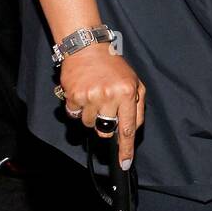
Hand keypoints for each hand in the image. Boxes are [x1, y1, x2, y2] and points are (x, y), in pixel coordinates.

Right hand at [58, 45, 144, 167]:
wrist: (87, 47)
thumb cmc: (112, 66)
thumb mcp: (135, 83)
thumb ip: (137, 107)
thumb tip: (133, 130)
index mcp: (127, 93)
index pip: (128, 128)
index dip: (126, 149)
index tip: (125, 163)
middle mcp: (109, 96)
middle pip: (106, 130)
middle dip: (106, 125)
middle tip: (105, 107)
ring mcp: (90, 96)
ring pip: (89, 124)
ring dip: (91, 114)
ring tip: (94, 95)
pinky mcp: (74, 95)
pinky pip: (75, 114)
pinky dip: (77, 107)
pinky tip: (82, 92)